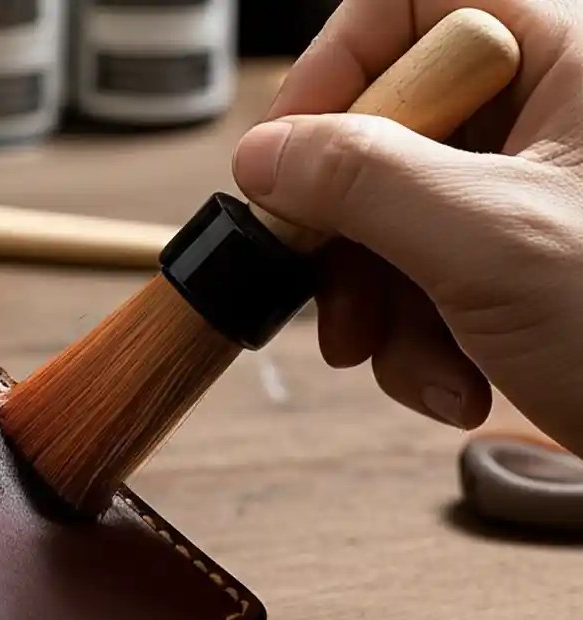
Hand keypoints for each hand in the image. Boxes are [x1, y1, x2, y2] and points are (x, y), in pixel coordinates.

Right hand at [232, 0, 582, 453]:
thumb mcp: (488, 244)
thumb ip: (362, 179)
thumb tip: (264, 154)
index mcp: (573, 60)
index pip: (412, 6)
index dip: (337, 67)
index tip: (287, 152)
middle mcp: (553, 115)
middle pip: (388, 126)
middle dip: (347, 230)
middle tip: (326, 293)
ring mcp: (536, 194)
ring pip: (395, 214)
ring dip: (380, 305)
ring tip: (416, 369)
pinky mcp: (523, 263)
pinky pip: (425, 273)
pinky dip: (418, 337)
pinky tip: (452, 385)